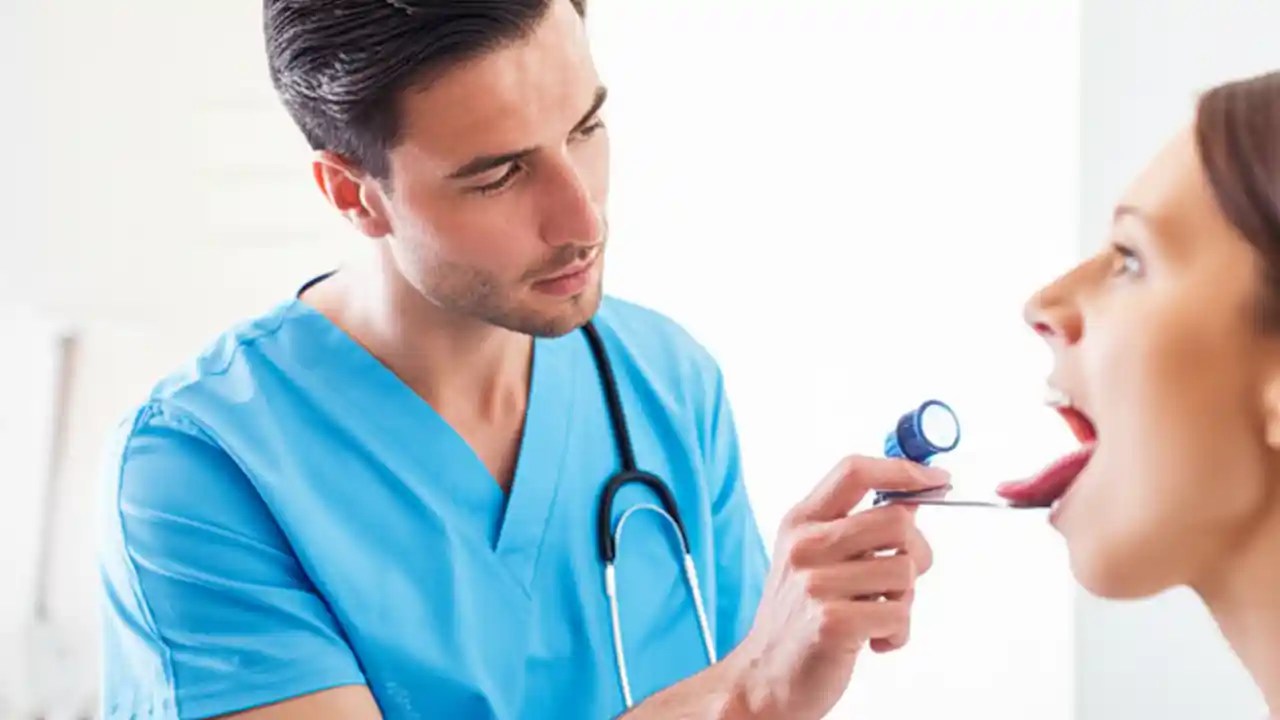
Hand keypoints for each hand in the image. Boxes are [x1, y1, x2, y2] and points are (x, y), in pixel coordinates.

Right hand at [726, 455, 947, 719]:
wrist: (766, 677)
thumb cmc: (798, 616)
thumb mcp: (812, 557)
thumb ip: (854, 527)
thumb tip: (911, 500)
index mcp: (801, 521)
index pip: (856, 470)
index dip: (904, 470)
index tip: (937, 479)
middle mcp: (806, 546)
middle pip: (897, 521)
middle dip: (917, 553)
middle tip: (902, 579)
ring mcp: (816, 584)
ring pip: (905, 571)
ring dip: (905, 601)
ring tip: (877, 615)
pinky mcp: (832, 622)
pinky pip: (900, 615)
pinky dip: (898, 634)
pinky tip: (873, 640)